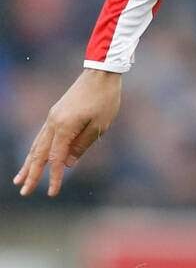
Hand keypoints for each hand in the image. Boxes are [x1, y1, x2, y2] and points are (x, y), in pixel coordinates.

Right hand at [13, 69, 121, 196]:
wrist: (100, 74)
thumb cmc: (104, 99)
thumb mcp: (99, 126)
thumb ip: (82, 146)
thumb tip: (67, 163)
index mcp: (65, 126)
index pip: (56, 158)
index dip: (54, 177)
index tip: (52, 193)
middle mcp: (53, 122)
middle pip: (39, 154)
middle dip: (31, 174)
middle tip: (23, 191)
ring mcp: (52, 117)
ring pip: (37, 145)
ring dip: (28, 163)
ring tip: (19, 178)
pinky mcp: (56, 114)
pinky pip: (42, 136)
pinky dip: (36, 150)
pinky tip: (34, 157)